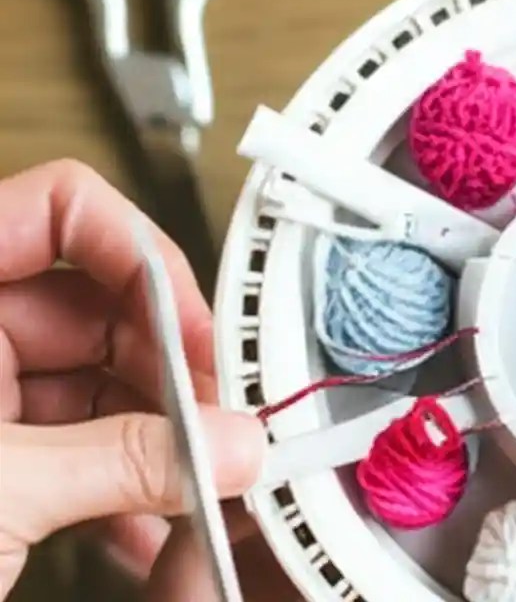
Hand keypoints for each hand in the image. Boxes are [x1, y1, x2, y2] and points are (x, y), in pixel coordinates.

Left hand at [0, 161, 289, 599]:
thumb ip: (125, 461)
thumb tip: (233, 443)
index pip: (59, 209)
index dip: (142, 258)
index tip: (199, 331)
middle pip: (101, 308)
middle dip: (173, 375)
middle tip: (223, 425)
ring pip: (99, 386)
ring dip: (158, 442)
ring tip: (196, 485)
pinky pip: (76, 445)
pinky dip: (121, 486)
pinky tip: (146, 529)